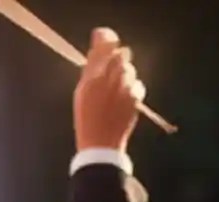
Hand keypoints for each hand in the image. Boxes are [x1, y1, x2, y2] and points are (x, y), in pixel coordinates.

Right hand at [74, 27, 144, 152]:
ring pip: (129, 69)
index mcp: (92, 78)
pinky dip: (131, 88)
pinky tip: (122, 99)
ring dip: (124, 75)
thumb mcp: (81, 94)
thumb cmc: (85, 120)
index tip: (103, 38)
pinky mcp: (136, 98)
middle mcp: (110, 80)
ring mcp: (125, 88)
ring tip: (115, 90)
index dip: (105, 38)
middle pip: (121, 54)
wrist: (100, 145)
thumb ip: (90, 72)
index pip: (104, 46)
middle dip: (116, 59)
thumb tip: (97, 53)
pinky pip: (137, 84)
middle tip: (109, 70)